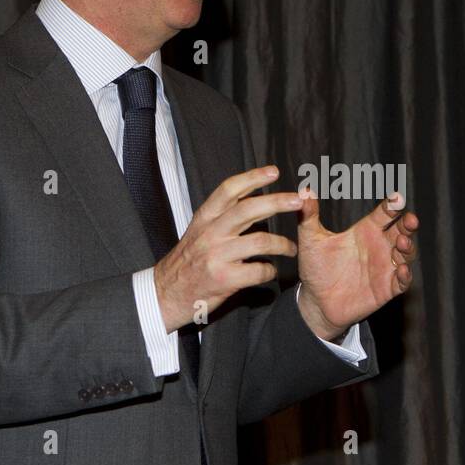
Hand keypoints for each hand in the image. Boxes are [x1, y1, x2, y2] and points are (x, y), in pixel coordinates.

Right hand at [154, 166, 302, 331]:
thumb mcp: (199, 231)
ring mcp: (217, 256)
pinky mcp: (225, 279)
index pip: (229, 189)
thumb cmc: (189, 261)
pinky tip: (271, 271)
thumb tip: (258, 200)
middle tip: (298, 200)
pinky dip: (270, 270)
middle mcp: (211, 233)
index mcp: (205, 218)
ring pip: (260, 241)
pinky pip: (259, 270)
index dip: (252, 178)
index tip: (273, 172)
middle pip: (248, 209)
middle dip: (277, 202)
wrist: (166, 293)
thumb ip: (224, 217)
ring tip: (291, 248)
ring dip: (283, 244)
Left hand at [295, 191, 419, 340]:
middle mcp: (379, 247)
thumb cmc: (315, 268)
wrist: (315, 301)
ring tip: (402, 242)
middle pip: (401, 231)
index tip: (396, 198)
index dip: (392, 205)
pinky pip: (402, 281)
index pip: (385, 214)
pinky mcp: (386, 288)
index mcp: (366, 231)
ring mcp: (385, 268)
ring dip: (408, 247)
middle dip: (408, 224)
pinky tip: (401, 269)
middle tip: (410, 219)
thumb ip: (309, 215)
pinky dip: (405, 275)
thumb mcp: (310, 240)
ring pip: (405, 254)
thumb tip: (305, 190)